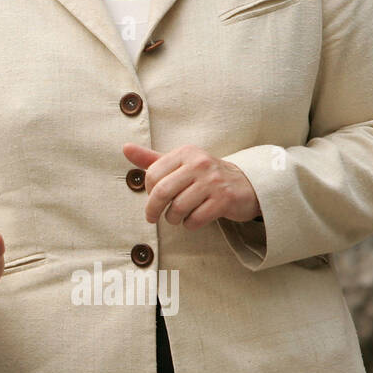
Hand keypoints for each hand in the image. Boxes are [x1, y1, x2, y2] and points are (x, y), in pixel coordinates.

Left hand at [123, 144, 260, 228]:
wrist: (247, 184)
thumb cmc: (205, 176)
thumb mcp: (180, 163)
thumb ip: (152, 159)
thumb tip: (125, 148)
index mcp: (185, 153)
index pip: (152, 174)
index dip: (148, 191)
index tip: (153, 197)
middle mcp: (199, 163)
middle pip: (162, 192)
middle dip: (153, 209)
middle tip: (152, 217)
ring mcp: (213, 182)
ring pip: (178, 208)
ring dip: (173, 219)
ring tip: (176, 217)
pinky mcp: (225, 200)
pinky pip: (196, 219)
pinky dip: (190, 224)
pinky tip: (193, 220)